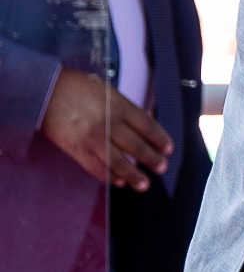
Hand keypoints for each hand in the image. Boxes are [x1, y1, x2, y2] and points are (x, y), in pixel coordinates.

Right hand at [39, 68, 169, 190]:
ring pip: (117, 161)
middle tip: (161, 167)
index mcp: (120, 106)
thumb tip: (145, 122)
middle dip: (151, 159)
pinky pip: (96, 167)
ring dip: (132, 175)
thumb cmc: (78, 88)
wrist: (47, 91)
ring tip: (143, 184)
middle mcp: (109, 123)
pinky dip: (108, 176)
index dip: (160, 139)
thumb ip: (126, 108)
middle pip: (136, 146)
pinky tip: (118, 181)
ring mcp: (92, 138)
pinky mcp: (77, 150)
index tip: (168, 149)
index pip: (147, 126)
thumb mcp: (109, 91)